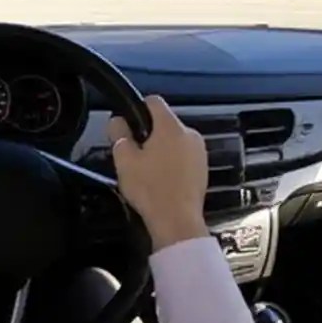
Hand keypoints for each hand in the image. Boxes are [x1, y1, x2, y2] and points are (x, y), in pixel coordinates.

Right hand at [108, 95, 208, 249]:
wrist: (177, 221)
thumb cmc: (149, 188)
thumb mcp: (124, 160)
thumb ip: (119, 134)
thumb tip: (117, 121)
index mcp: (170, 126)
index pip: (154, 101)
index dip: (138, 109)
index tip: (128, 127)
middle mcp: (189, 133)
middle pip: (164, 123)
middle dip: (149, 134)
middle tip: (134, 155)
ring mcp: (200, 151)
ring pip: (175, 140)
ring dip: (162, 149)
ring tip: (148, 171)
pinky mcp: (204, 168)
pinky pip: (184, 156)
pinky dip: (173, 162)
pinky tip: (163, 180)